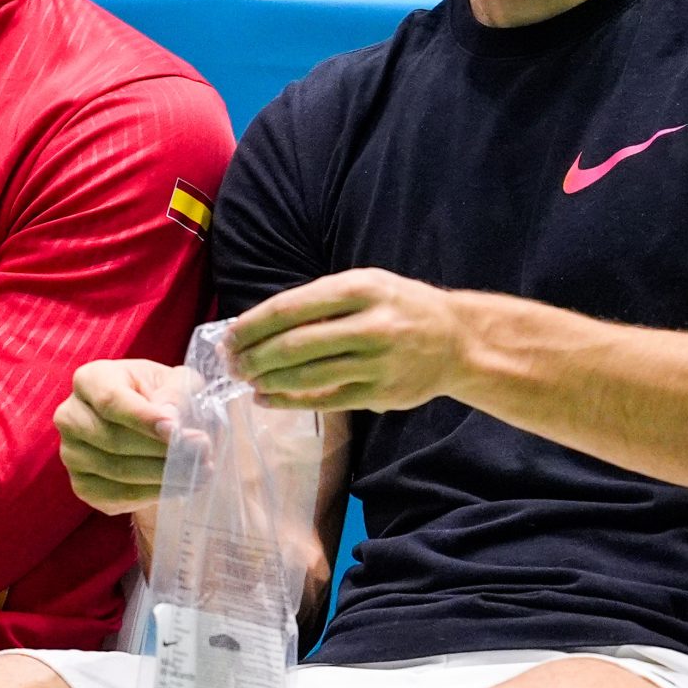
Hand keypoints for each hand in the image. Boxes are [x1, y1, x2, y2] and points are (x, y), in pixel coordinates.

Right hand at [55, 358, 189, 515]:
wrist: (150, 426)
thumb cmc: (164, 395)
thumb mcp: (177, 381)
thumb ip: (176, 392)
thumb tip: (170, 419)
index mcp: (91, 379)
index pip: (111, 401)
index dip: (143, 418)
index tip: (176, 430)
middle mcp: (70, 415)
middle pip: (113, 440)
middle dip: (161, 450)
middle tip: (202, 453)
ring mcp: (71, 453)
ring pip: (117, 471)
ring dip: (163, 475)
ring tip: (200, 471)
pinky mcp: (82, 485)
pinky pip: (116, 496)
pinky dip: (152, 494)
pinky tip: (179, 485)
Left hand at [228, 268, 471, 412]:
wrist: (458, 340)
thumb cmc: (401, 307)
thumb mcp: (368, 285)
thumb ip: (322, 301)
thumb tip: (262, 324)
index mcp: (360, 288)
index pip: (290, 308)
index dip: (253, 325)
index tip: (229, 335)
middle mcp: (370, 325)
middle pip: (294, 345)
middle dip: (254, 356)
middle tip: (231, 363)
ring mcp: (376, 362)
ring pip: (306, 376)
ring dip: (267, 380)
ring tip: (246, 380)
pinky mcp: (380, 393)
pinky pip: (324, 401)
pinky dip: (289, 402)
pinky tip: (267, 399)